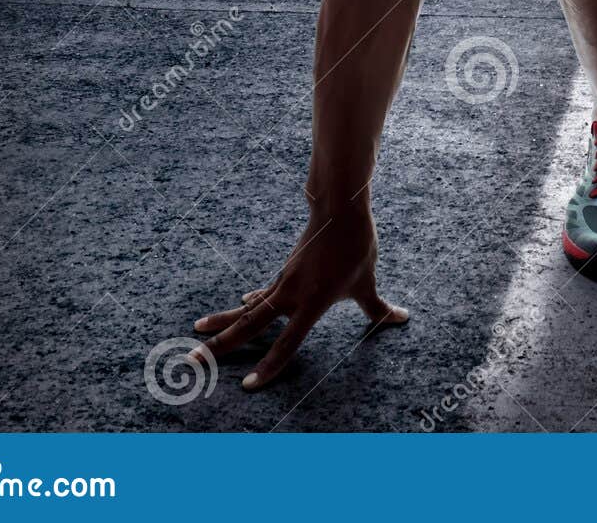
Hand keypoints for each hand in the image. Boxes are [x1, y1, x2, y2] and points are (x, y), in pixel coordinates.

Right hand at [192, 205, 406, 389]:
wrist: (338, 210)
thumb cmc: (356, 247)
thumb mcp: (367, 281)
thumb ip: (379, 307)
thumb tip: (403, 319)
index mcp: (312, 302)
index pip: (287, 342)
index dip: (269, 365)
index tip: (248, 386)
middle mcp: (291, 295)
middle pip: (249, 325)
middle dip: (221, 345)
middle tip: (193, 360)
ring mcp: (283, 283)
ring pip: (247, 310)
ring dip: (221, 323)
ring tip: (195, 334)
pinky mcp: (284, 274)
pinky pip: (262, 296)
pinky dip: (248, 305)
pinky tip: (239, 305)